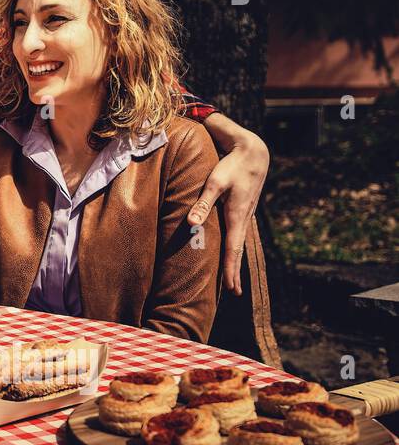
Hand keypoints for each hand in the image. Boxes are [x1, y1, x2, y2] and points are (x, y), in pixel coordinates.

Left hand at [188, 132, 269, 294]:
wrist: (253, 152)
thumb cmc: (231, 166)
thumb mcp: (215, 183)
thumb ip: (202, 203)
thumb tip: (191, 223)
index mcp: (237, 216)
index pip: (233, 250)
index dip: (231, 270)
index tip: (231, 289)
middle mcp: (242, 218)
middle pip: (238, 250)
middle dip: (235, 271)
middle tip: (234, 293)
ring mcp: (244, 214)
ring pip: (238, 242)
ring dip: (235, 260)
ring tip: (231, 278)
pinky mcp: (241, 208)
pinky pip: (237, 233)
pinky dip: (234, 246)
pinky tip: (230, 250)